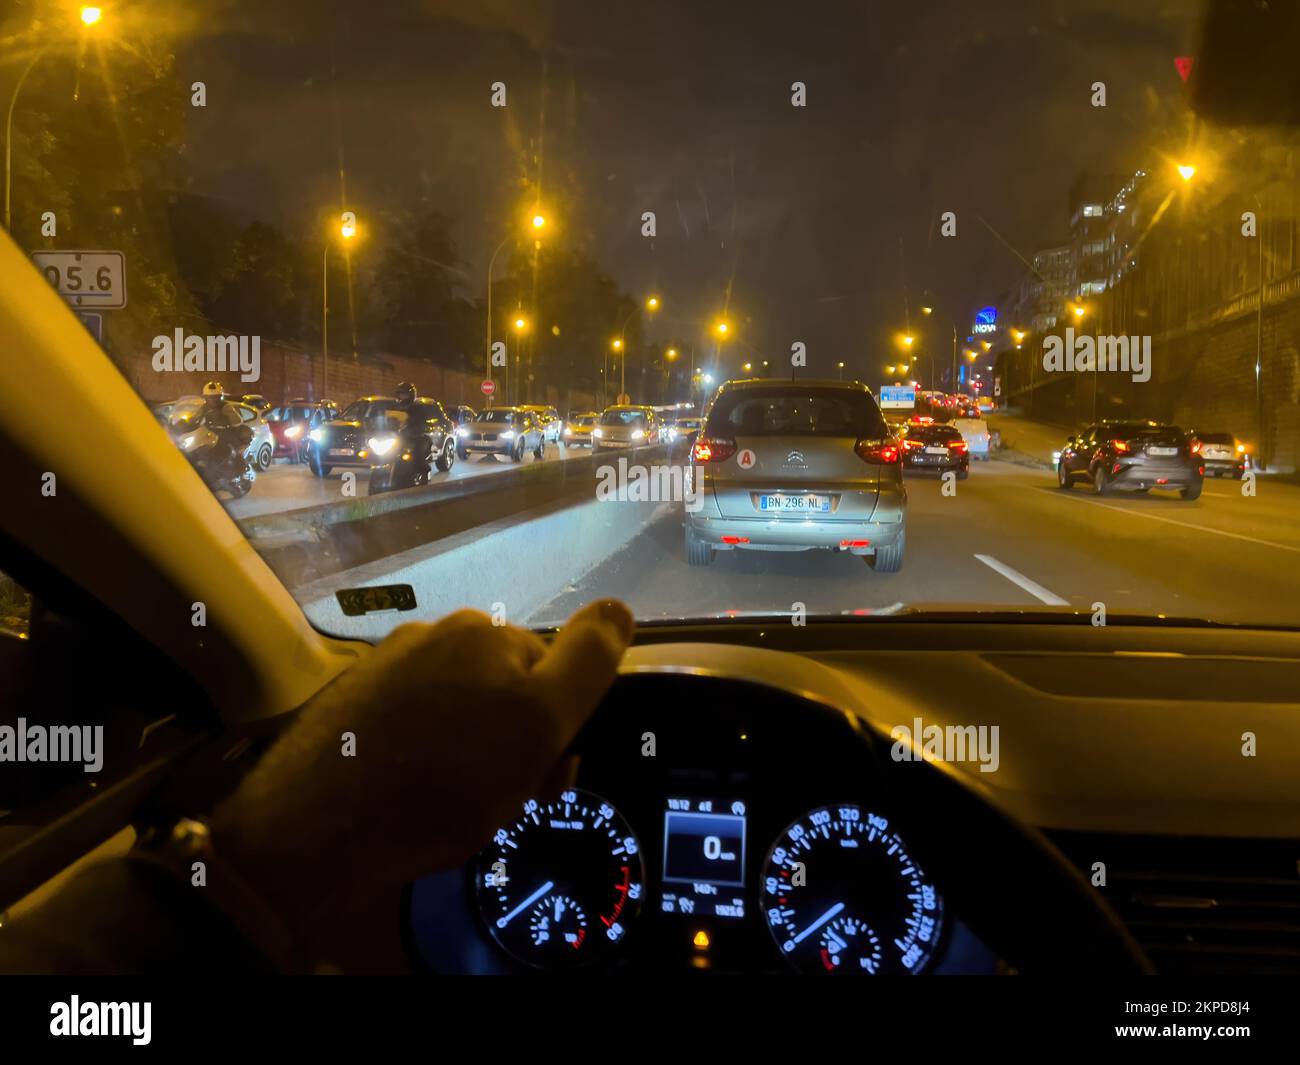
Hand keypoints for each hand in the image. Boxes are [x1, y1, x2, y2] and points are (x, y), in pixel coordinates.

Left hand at [211, 599, 634, 952]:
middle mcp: (440, 634)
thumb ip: (586, 662)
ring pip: (458, 703)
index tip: (539, 765)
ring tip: (445, 796)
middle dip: (512, 732)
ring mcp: (391, 663)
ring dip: (466, 741)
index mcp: (489, 633)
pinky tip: (406, 786)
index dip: (557, 721)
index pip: (557, 668)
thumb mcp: (539, 726)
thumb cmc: (444, 784)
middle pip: (504, 684)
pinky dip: (421, 746)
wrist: (317, 826)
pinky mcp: (355, 699)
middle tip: (499, 793)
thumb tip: (620, 608)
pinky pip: (412, 718)